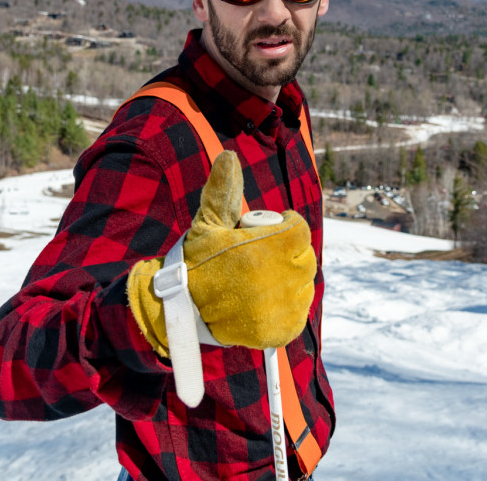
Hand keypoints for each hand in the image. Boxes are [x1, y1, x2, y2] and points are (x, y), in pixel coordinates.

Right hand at [128, 151, 315, 353]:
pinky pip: (298, 312)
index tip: (270, 231)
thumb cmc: (197, 260)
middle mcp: (281, 277)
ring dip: (289, 278)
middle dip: (288, 252)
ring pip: (303, 284)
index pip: (298, 229)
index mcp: (268, 247)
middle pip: (303, 256)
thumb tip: (229, 156)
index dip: (285, 226)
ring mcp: (284, 306)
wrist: (182, 308)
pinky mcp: (282, 330)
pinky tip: (265, 301)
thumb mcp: (208, 222)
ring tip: (262, 279)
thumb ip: (223, 189)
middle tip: (264, 255)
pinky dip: (286, 306)